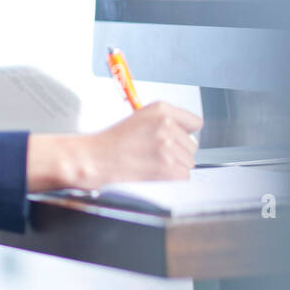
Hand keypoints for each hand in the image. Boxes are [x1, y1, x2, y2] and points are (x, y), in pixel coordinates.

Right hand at [26, 101, 202, 192]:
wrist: (94, 159)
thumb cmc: (112, 142)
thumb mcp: (139, 118)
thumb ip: (166, 121)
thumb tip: (188, 137)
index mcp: (161, 109)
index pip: (195, 123)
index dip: (183, 134)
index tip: (172, 140)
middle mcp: (167, 124)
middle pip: (192, 146)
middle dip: (177, 153)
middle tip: (152, 155)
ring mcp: (168, 146)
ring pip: (188, 162)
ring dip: (173, 167)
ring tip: (150, 164)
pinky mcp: (168, 167)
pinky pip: (184, 176)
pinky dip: (171, 180)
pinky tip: (153, 174)